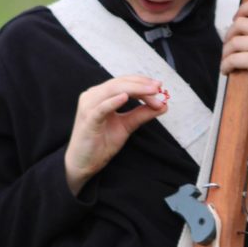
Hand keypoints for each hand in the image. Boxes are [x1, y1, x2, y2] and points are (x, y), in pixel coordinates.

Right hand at [65, 76, 168, 195]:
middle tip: (158, 89)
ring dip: (134, 90)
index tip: (160, 87)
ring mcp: (88, 107)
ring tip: (151, 93)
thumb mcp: (126, 126)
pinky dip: (113, 102)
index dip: (142, 82)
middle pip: (120, 83)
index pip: (124, 82)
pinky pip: (101, 108)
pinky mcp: (88, 120)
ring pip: (112, 90)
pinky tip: (125, 98)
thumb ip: (142, 114)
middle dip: (141, 85)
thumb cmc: (101, 144)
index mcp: (101, 95)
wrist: (84, 164)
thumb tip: (163, 105)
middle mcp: (93, 96)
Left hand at [220, 0, 247, 100]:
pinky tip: (226, 69)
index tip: (236, 19)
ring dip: (225, 52)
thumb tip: (238, 20)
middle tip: (229, 46)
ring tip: (227, 60)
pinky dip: (225, 65)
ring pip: (234, 42)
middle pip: (240, 24)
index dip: (243, 9)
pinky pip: (233, 59)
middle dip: (229, 35)